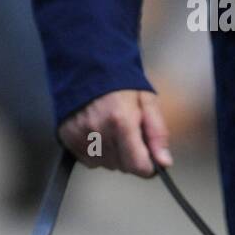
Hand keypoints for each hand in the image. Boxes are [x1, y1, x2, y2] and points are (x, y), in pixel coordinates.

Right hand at [58, 89, 172, 177]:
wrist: (86, 67)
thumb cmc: (119, 82)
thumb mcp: (147, 101)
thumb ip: (157, 133)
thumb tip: (164, 162)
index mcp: (122, 121)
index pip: (138, 165)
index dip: (148, 166)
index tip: (150, 159)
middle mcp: (99, 133)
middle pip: (123, 167)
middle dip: (130, 155)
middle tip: (128, 131)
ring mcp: (82, 138)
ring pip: (107, 165)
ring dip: (113, 154)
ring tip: (111, 129)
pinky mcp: (70, 141)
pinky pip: (90, 161)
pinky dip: (97, 152)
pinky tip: (98, 133)